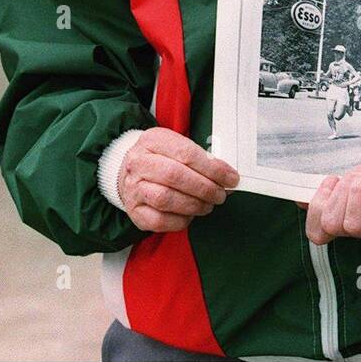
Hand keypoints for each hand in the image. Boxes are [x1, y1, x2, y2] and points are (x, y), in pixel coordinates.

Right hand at [119, 127, 238, 232]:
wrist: (130, 172)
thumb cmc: (161, 159)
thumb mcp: (178, 147)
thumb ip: (201, 159)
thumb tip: (227, 177)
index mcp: (153, 140)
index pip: (186, 153)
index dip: (213, 168)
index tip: (230, 178)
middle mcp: (139, 163)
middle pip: (175, 176)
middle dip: (205, 188)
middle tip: (220, 194)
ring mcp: (133, 187)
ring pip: (166, 198)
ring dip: (194, 205)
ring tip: (207, 205)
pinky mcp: (134, 211)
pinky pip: (159, 220)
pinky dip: (180, 220)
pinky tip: (190, 215)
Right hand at [303, 161, 360, 245]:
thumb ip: (338, 188)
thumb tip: (301, 196)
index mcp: (353, 222)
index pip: (318, 233)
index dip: (314, 208)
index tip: (330, 181)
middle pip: (333, 225)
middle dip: (340, 191)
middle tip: (360, 169)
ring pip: (353, 224)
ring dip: (357, 188)